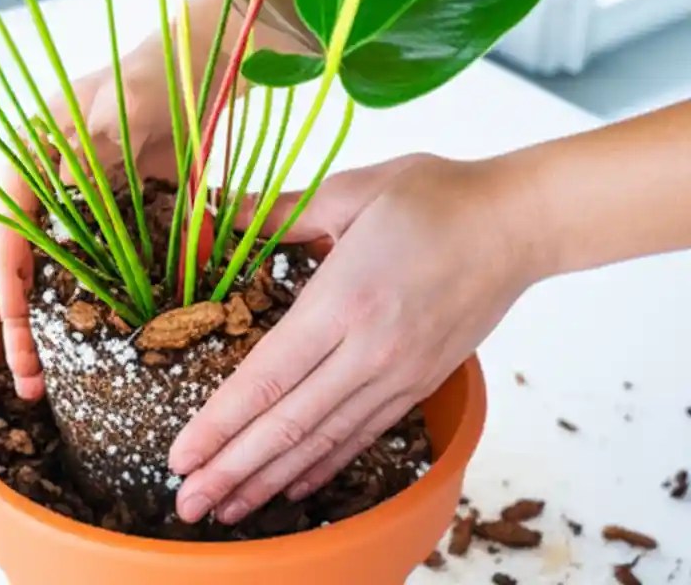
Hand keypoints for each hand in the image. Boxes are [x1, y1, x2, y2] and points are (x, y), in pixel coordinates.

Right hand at [0, 41, 178, 400]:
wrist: (204, 62)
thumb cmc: (164, 70)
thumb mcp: (133, 93)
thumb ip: (106, 123)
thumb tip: (69, 163)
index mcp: (30, 153)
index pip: (4, 230)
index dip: (7, 285)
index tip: (18, 334)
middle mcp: (42, 182)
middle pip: (18, 262)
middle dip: (18, 324)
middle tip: (30, 382)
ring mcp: (75, 202)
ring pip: (48, 273)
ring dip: (45, 326)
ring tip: (44, 382)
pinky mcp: (108, 215)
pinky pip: (86, 269)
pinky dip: (84, 308)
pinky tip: (90, 348)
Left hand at [170, 154, 540, 523]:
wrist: (519, 223)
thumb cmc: (433, 197)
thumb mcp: (350, 190)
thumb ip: (278, 212)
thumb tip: (214, 209)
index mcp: (343, 302)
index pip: (266, 378)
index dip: (219, 423)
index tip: (180, 454)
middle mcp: (369, 350)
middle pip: (288, 424)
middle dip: (231, 469)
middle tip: (189, 504)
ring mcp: (397, 373)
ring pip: (323, 440)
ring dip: (270, 478)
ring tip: (229, 509)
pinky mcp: (419, 383)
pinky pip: (362, 433)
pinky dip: (324, 464)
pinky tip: (292, 484)